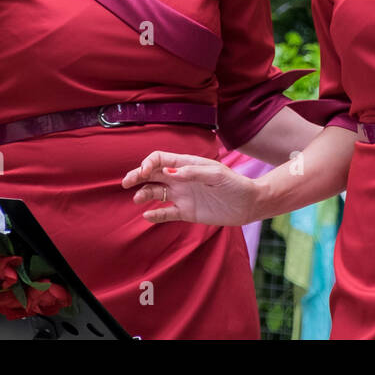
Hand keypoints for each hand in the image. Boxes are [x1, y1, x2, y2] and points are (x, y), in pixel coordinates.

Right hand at [121, 151, 260, 226]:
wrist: (248, 204)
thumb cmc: (235, 184)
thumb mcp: (216, 174)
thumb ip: (193, 172)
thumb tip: (169, 172)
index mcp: (186, 164)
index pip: (160, 159)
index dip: (148, 163)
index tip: (144, 172)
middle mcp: (180, 178)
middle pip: (153, 174)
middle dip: (137, 176)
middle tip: (126, 183)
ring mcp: (182, 195)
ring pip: (156, 193)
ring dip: (144, 194)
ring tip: (137, 199)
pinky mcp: (186, 212)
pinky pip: (166, 213)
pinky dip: (155, 215)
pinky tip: (147, 216)